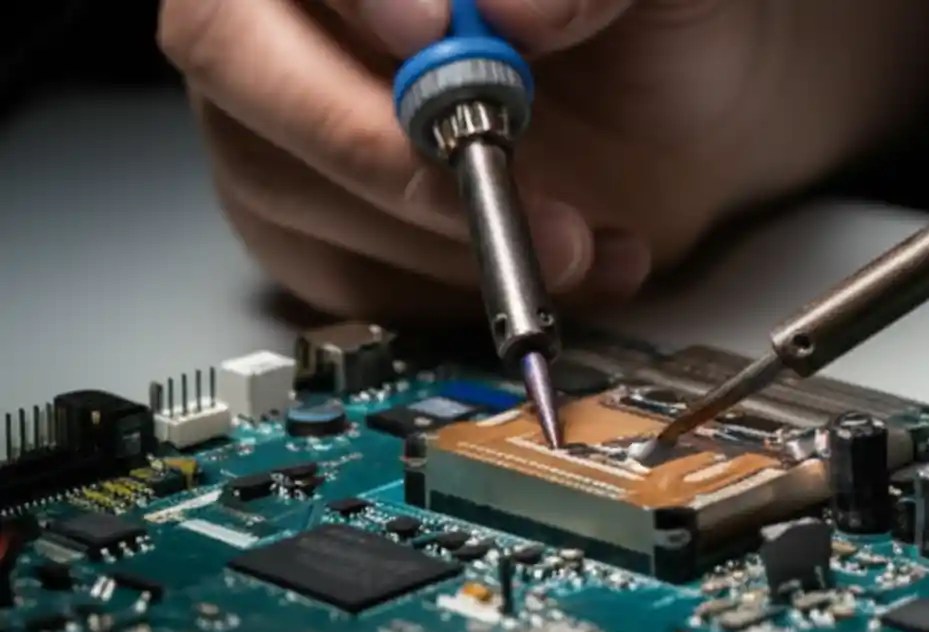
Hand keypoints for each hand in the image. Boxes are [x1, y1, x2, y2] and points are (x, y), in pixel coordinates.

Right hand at [159, 0, 928, 323]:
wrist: (678, 118)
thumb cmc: (658, 32)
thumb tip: (514, 9)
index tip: (429, 34)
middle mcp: (300, 21)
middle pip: (234, 55)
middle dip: (371, 136)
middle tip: (491, 177)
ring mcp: (291, 118)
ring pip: (278, 178)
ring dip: (431, 233)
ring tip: (570, 236)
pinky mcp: (315, 222)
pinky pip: (331, 273)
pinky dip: (446, 290)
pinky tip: (543, 269)